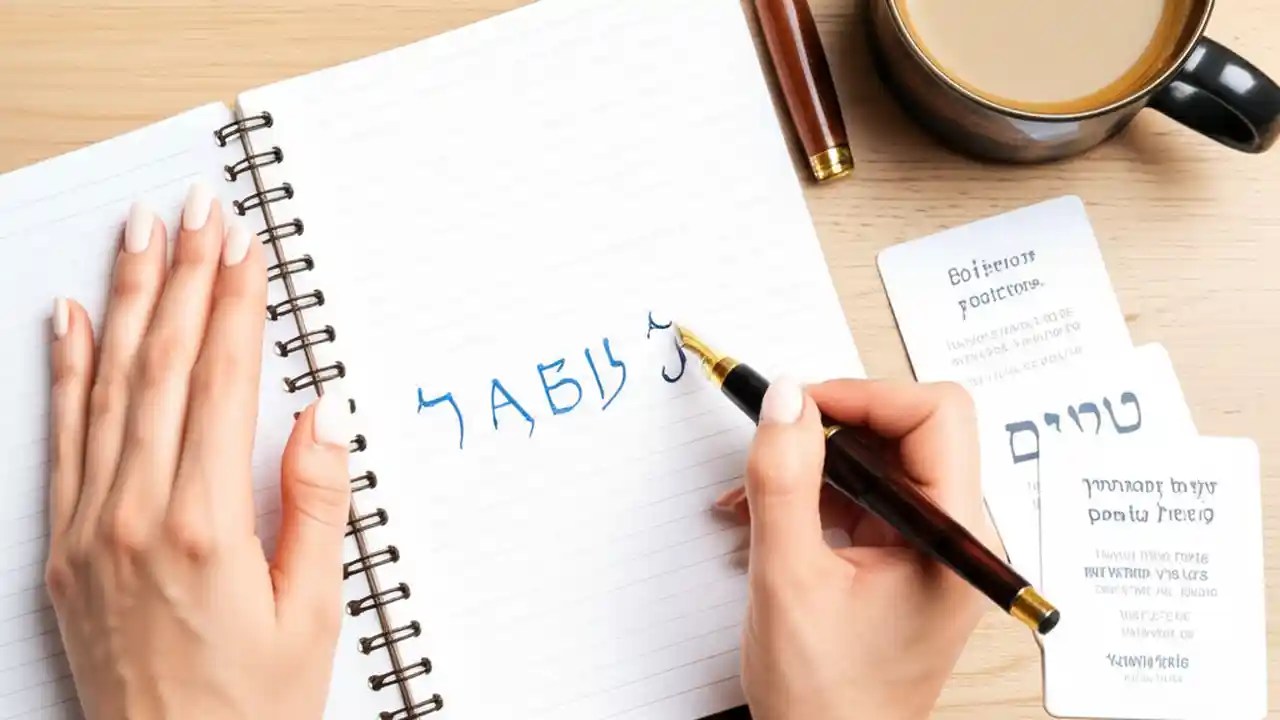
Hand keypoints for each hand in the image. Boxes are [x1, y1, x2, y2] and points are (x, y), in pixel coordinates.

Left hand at [46, 185, 350, 718]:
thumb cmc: (254, 706)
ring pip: (107, 388)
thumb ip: (317, 502)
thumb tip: (322, 411)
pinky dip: (64, 371)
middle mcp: (134, 516)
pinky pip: (62, 439)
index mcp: (206, 528)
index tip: (244, 245)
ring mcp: (87, 529)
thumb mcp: (314, 612)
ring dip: (125, 301)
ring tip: (139, 234)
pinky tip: (68, 318)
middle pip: (163, 367)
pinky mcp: (61, 549)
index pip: (222, 384)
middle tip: (196, 208)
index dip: (235, 305)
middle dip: (183, 277)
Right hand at [716, 379, 995, 719]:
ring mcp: (929, 547)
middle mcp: (954, 535)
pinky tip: (765, 516)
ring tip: (753, 492)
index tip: (802, 405)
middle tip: (775, 436)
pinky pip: (863, 496)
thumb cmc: (825, 697)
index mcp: (952, 538)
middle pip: (910, 430)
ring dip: (815, 462)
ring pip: (880, 459)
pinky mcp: (902, 558)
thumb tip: (786, 398)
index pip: (937, 416)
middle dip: (835, 424)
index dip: (867, 395)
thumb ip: (784, 480)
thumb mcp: (789, 579)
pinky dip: (813, 494)